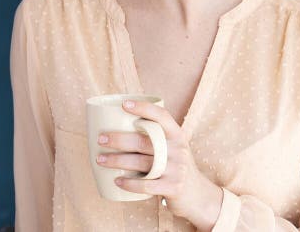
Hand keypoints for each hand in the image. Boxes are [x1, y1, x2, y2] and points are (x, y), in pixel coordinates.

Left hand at [95, 100, 223, 230]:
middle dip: (118, 139)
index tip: (123, 104)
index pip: (162, 116)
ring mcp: (177, 169)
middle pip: (143, 141)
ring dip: (116, 161)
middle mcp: (178, 149)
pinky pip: (146, 185)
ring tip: (100, 159)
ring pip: (141, 163)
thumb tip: (115, 124)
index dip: (143, 108)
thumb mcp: (172, 147)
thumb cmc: (174, 165)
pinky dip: (129, 184)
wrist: (199, 195)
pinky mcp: (173, 188)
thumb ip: (154, 137)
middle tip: (100, 138)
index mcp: (177, 135)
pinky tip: (117, 181)